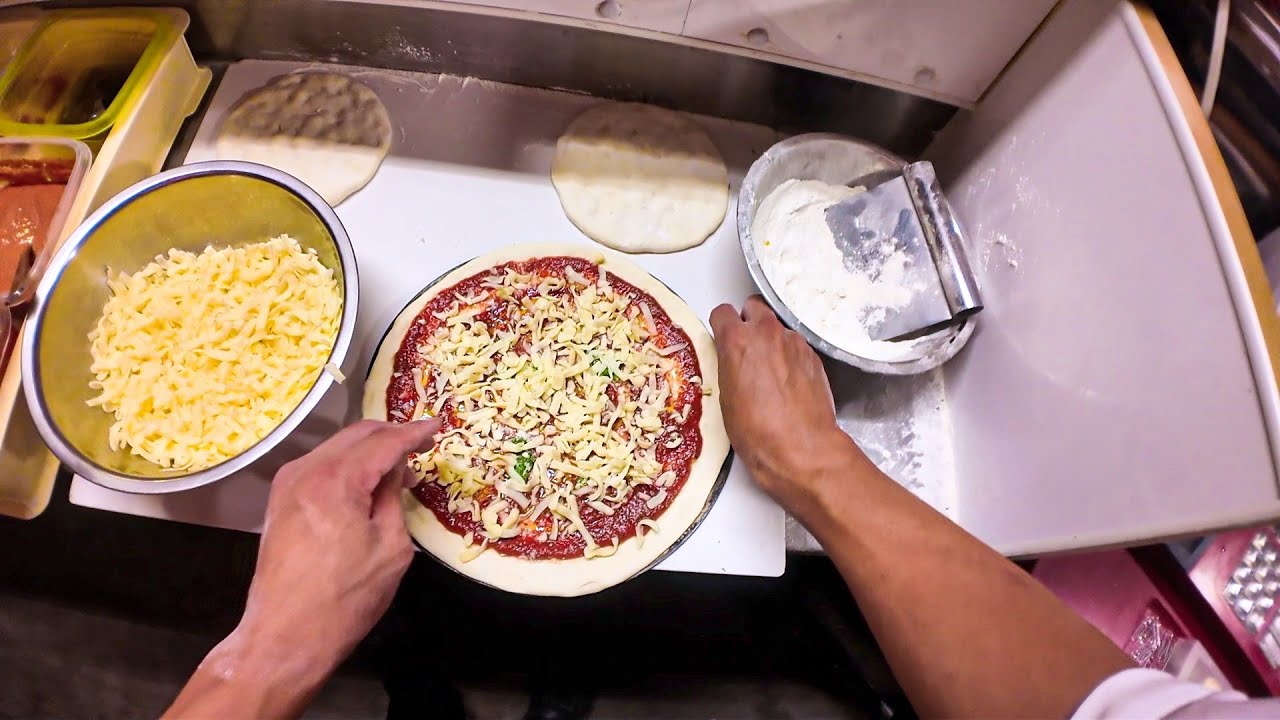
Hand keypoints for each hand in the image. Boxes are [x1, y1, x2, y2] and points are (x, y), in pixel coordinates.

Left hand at [222, 419, 439, 684]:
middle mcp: (305, 471)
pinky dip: (347, 467)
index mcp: (335, 480)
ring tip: (398, 473)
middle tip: (421, 448)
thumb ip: (392, 497)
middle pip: (355, 435)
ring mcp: (287, 485)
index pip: (383, 441)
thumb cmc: (345, 598)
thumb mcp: (390, 547)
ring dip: (368, 452)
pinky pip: (320, 467)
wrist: (285, 637)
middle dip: (390, 436)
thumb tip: (396, 469)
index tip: (437, 427)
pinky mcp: (280, 502)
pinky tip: (365, 485)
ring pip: (336, 449)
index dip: (413, 433)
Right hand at [710, 297, 871, 521]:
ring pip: (777, 327)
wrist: (801, 448)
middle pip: (754, 307)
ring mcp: (794, 343)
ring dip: (771, 340)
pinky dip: (789, 356)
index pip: (722, 312)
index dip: (721, 324)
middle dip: (748, 322)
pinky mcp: (813, 356)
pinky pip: (795, 346)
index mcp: (738, 341)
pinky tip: (787, 381)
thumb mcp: (725, 397)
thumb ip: (727, 365)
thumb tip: (730, 359)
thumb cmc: (758, 431)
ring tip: (768, 370)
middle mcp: (767, 333)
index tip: (721, 335)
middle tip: (745, 347)